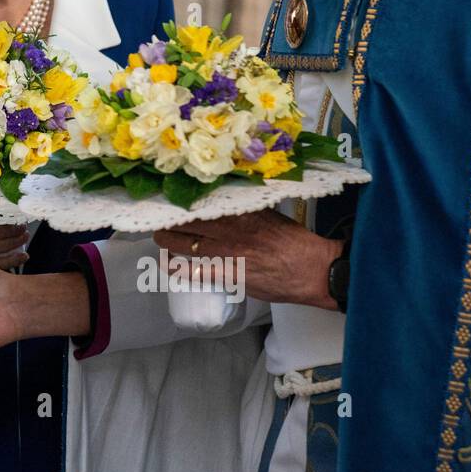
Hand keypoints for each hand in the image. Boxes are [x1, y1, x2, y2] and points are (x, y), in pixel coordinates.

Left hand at [154, 208, 341, 308]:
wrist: (312, 269)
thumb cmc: (293, 241)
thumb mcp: (268, 214)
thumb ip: (245, 208)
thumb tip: (227, 201)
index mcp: (240, 210)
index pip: (201, 201)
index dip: (181, 201)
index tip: (168, 197)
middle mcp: (229, 228)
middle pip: (187, 221)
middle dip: (169, 220)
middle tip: (158, 218)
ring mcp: (227, 252)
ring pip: (185, 243)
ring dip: (167, 240)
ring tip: (160, 237)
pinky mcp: (228, 274)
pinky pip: (194, 271)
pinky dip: (176, 268)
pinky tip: (166, 264)